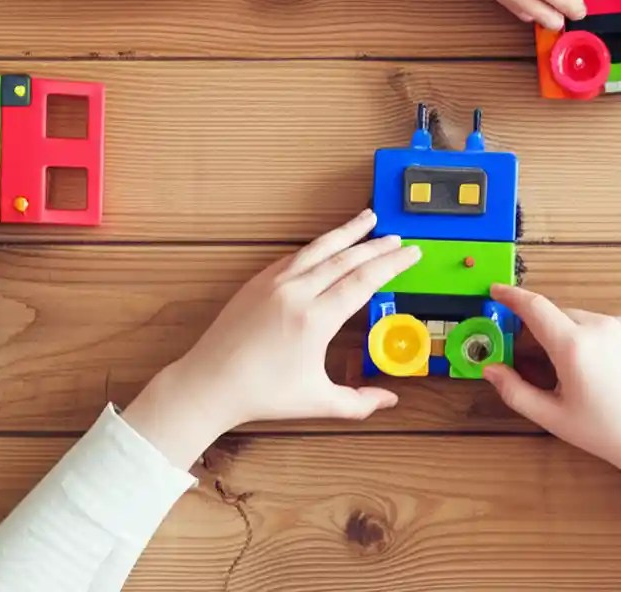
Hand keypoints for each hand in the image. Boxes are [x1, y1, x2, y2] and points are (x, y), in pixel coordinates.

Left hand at [123, 209, 420, 466]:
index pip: (363, 282)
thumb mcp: (317, 402)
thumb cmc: (263, 396)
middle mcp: (297, 294)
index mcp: (316, 320)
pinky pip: (294, 257)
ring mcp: (274, 284)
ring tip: (368, 218)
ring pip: (318, 249)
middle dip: (375, 246)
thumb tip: (391, 400)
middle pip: (345, 259)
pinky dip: (317, 246)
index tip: (411, 253)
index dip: (391, 265)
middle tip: (397, 238)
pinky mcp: (257, 283)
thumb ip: (358, 402)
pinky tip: (328, 243)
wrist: (209, 384)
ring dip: (346, 232)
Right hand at [483, 285, 620, 530]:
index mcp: (574, 347)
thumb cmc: (603, 430)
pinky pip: (600, 323)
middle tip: (533, 361)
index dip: (511, 296)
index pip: (534, 307)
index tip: (496, 291)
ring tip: (574, 373)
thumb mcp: (551, 416)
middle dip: (539, 331)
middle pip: (555, 315)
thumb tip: (491, 368)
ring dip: (565, 334)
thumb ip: (514, 390)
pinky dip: (589, 336)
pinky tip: (597, 368)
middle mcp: (599, 327)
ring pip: (578, 319)